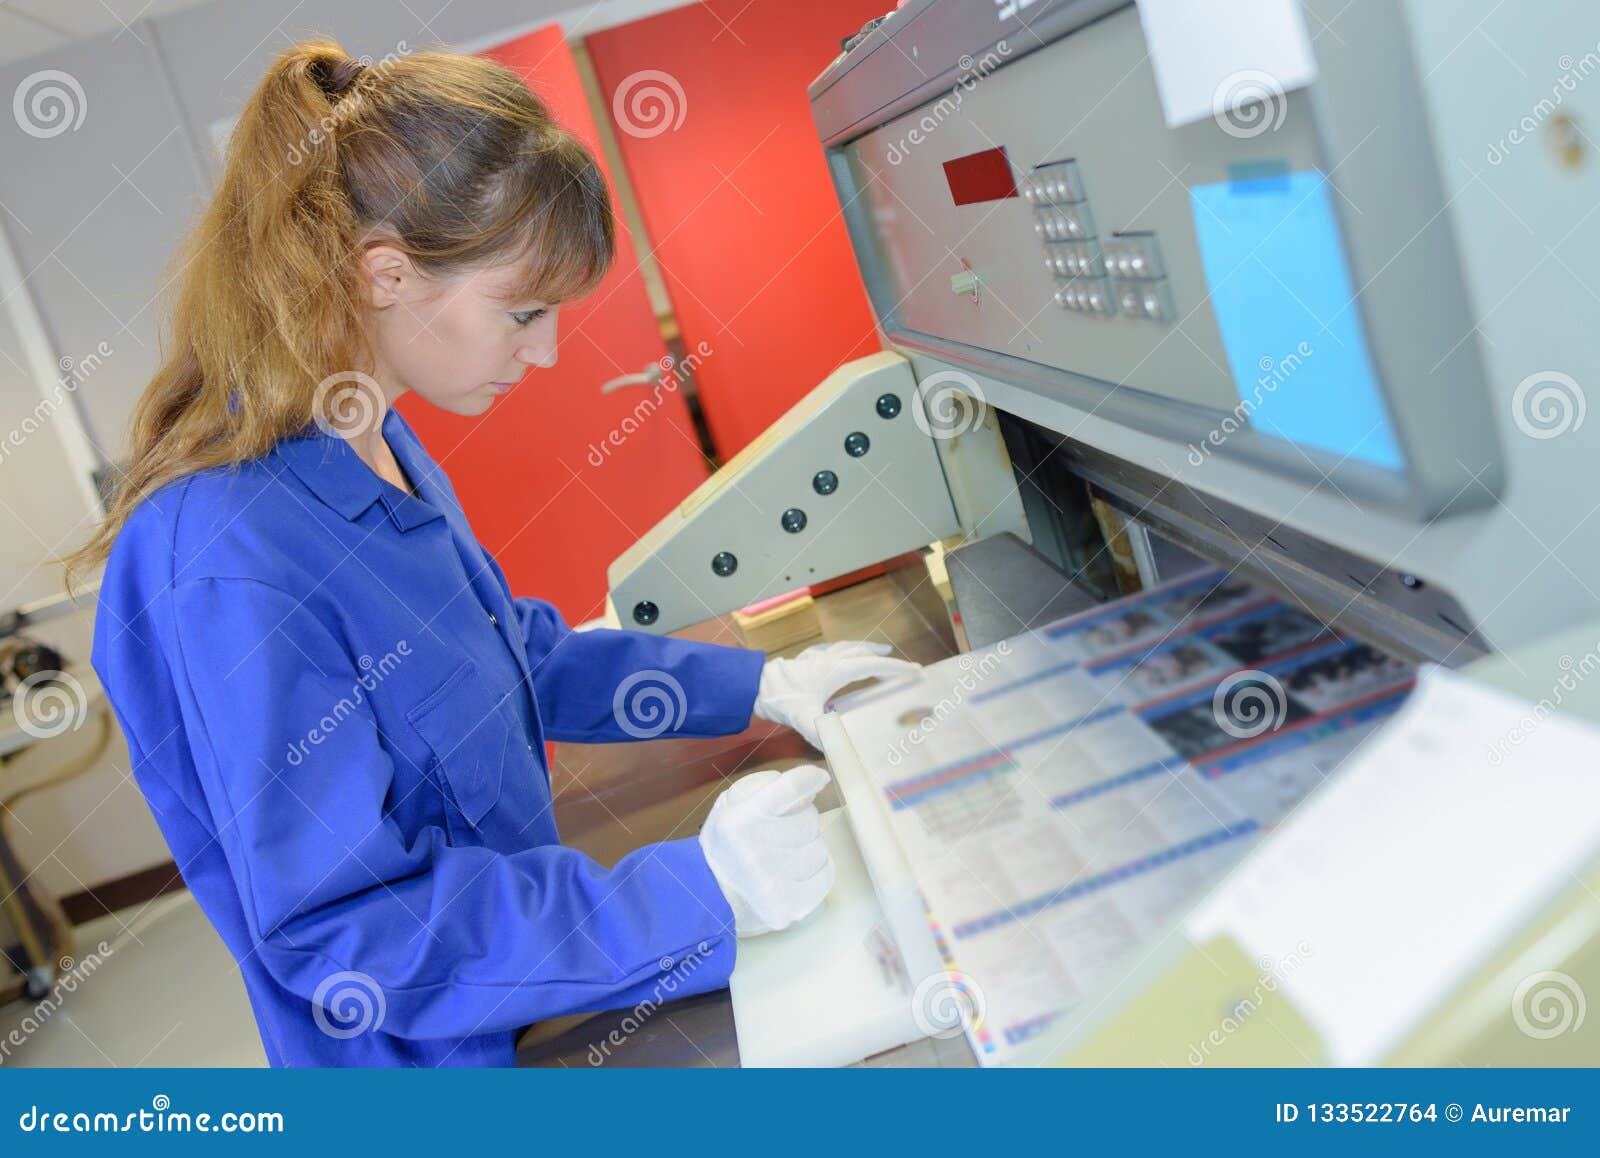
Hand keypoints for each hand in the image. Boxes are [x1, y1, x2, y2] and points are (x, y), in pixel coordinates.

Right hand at [698, 765, 833, 936]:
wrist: (708, 901)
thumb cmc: (723, 850)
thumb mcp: (726, 809)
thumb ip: (760, 790)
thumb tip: (809, 784)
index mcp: (740, 822)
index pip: (788, 789)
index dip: (808, 779)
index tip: (819, 777)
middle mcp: (756, 851)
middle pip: (809, 820)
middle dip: (803, 820)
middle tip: (785, 831)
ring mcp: (773, 882)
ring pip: (820, 848)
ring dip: (810, 847)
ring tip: (788, 856)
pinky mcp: (789, 906)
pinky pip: (825, 875)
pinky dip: (818, 872)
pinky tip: (799, 873)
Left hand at [753, 640, 920, 747]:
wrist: (755, 684)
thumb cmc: (782, 697)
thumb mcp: (804, 718)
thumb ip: (822, 735)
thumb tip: (837, 753)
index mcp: (836, 670)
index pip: (873, 666)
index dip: (895, 668)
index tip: (914, 671)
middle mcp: (831, 659)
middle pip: (864, 653)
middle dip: (884, 658)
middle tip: (900, 664)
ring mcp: (818, 657)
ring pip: (848, 646)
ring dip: (865, 648)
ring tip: (879, 649)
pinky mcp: (806, 659)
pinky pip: (831, 649)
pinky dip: (842, 649)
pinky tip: (839, 651)